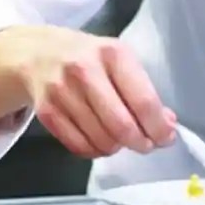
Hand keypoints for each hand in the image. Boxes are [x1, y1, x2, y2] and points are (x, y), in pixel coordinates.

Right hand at [9, 26, 176, 158]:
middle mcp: (85, 70)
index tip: (166, 137)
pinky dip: (95, 151)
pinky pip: (79, 146)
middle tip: (146, 144)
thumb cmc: (88, 57)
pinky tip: (100, 141)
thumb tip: (166, 123)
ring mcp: (62, 92)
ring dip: (118, 147)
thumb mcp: (119, 59)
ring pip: (101, 139)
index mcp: (112, 54)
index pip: (143, 101)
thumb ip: (143, 90)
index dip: (158, 127)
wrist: (38, 53)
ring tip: (121, 139)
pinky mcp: (47, 112)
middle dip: (140, 142)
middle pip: (122, 125)